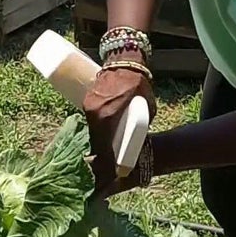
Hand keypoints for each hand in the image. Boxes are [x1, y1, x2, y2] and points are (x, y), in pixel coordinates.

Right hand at [81, 66, 156, 196]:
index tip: (110, 176)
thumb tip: (143, 138)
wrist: (123, 60)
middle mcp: (94, 114)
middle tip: (105, 172)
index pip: (104, 147)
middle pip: (96, 141)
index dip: (107, 164)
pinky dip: (96, 130)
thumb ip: (144, 123)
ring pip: (93, 131)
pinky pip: (91, 121)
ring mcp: (88, 106)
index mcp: (107, 118)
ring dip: (98, 143)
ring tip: (103, 158)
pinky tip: (100, 138)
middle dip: (101, 157)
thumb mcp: (147, 106)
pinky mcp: (87, 100)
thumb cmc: (138, 82)